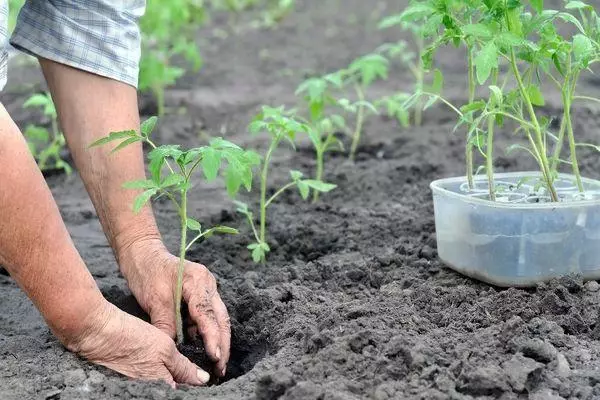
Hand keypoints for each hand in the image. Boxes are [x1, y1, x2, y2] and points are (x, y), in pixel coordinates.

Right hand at [66, 301, 209, 387]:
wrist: (97, 333)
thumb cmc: (131, 339)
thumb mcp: (165, 349)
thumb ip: (184, 367)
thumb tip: (203, 379)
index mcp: (161, 387)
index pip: (185, 390)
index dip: (194, 382)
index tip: (203, 373)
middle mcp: (149, 391)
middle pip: (173, 388)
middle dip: (182, 380)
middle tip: (186, 365)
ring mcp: (138, 386)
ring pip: (161, 383)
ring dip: (170, 375)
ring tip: (170, 361)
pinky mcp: (128, 380)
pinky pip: (148, 380)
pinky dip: (155, 372)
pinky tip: (154, 361)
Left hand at [119, 239, 230, 376]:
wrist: (142, 254)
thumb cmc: (147, 272)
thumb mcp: (155, 301)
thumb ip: (166, 325)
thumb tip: (173, 350)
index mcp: (198, 281)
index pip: (208, 314)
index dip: (213, 338)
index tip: (215, 357)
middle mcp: (208, 284)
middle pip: (221, 318)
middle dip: (223, 344)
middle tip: (221, 368)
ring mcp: (207, 289)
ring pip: (217, 319)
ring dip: (217, 340)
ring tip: (216, 363)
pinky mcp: (201, 295)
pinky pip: (207, 316)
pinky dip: (206, 332)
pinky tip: (203, 348)